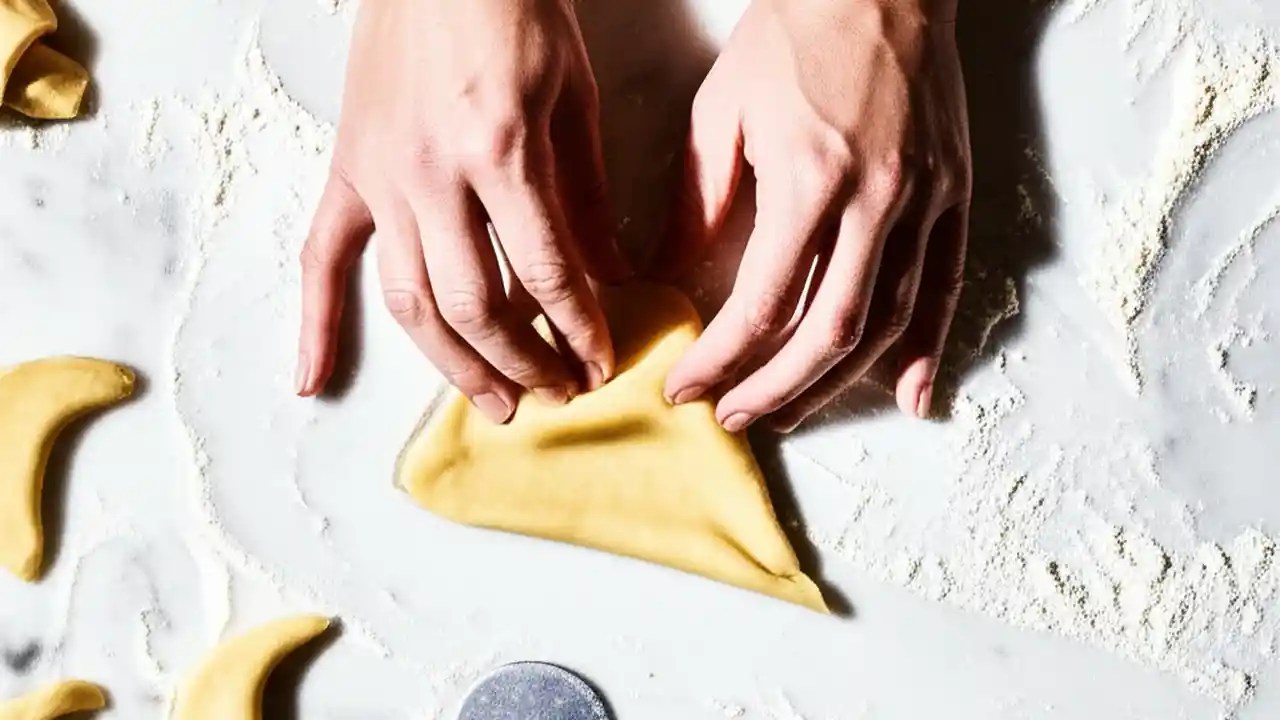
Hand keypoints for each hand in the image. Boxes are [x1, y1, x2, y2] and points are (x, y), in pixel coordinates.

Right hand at [296, 0, 628, 421]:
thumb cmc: (514, 11)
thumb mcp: (573, 97)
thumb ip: (587, 195)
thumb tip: (611, 273)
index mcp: (500, 152)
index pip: (548, 272)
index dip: (580, 328)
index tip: (602, 360)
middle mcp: (433, 176)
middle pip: (475, 305)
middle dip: (525, 362)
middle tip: (560, 392)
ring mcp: (381, 177)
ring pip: (410, 301)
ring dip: (455, 365)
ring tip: (497, 403)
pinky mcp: (348, 170)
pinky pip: (323, 256)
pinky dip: (314, 321)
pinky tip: (312, 379)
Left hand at [661, 0, 970, 430]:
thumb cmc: (792, 34)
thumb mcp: (721, 111)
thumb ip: (697, 204)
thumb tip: (664, 280)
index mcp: (811, 178)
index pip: (762, 303)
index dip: (720, 359)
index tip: (684, 387)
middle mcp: (878, 201)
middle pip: (828, 333)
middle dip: (774, 390)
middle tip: (732, 417)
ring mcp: (926, 201)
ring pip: (887, 324)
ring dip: (835, 385)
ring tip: (788, 412)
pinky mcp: (955, 195)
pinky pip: (945, 290)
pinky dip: (927, 350)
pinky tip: (907, 397)